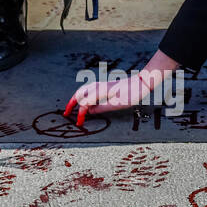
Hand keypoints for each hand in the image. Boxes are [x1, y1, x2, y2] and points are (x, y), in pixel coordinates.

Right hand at [63, 50, 181, 125]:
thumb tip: (89, 111)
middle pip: (79, 94)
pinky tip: (84, 101)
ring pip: (83, 91)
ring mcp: (100, 85)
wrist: (141, 83)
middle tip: (66, 114)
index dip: (80, 114)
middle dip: (71, 103)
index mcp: (99, 91)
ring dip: (76, 99)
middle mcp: (98, 86)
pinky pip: (88, 90)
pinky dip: (82, 96)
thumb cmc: (131, 94)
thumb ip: (101, 108)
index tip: (79, 123)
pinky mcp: (104, 86)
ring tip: (71, 107)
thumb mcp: (116, 104)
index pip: (84, 103)